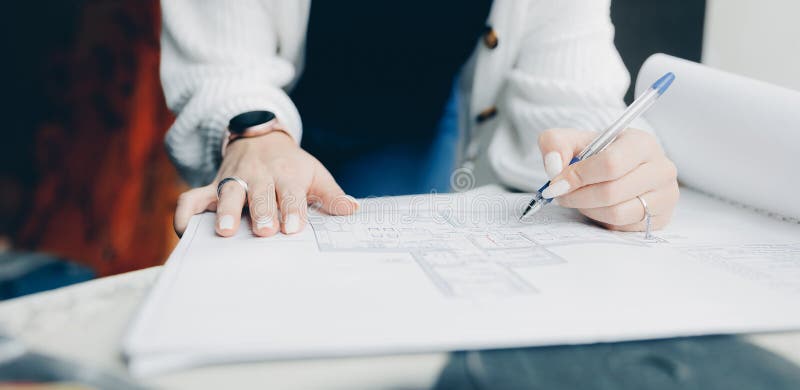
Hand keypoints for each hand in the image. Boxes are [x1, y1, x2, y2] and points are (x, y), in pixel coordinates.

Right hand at [174, 131, 357, 236]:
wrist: (260, 139)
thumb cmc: (292, 165)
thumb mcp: (315, 173)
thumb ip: (332, 195)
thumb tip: (353, 210)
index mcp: (286, 173)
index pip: (290, 193)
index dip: (292, 210)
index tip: (293, 227)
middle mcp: (258, 176)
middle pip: (259, 194)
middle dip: (261, 212)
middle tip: (264, 231)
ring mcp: (233, 180)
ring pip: (227, 193)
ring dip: (226, 211)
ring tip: (225, 231)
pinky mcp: (212, 187)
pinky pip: (192, 198)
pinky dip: (185, 213)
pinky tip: (184, 232)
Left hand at [537, 128, 678, 230]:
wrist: (618, 169)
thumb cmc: (596, 154)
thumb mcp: (572, 141)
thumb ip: (554, 144)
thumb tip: (554, 167)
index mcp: (642, 143)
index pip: (610, 164)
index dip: (578, 177)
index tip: (556, 183)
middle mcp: (661, 168)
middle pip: (611, 192)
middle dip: (578, 196)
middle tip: (561, 195)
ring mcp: (665, 196)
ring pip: (617, 213)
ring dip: (588, 209)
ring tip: (579, 199)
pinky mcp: (661, 218)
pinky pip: (623, 227)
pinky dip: (602, 220)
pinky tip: (597, 207)